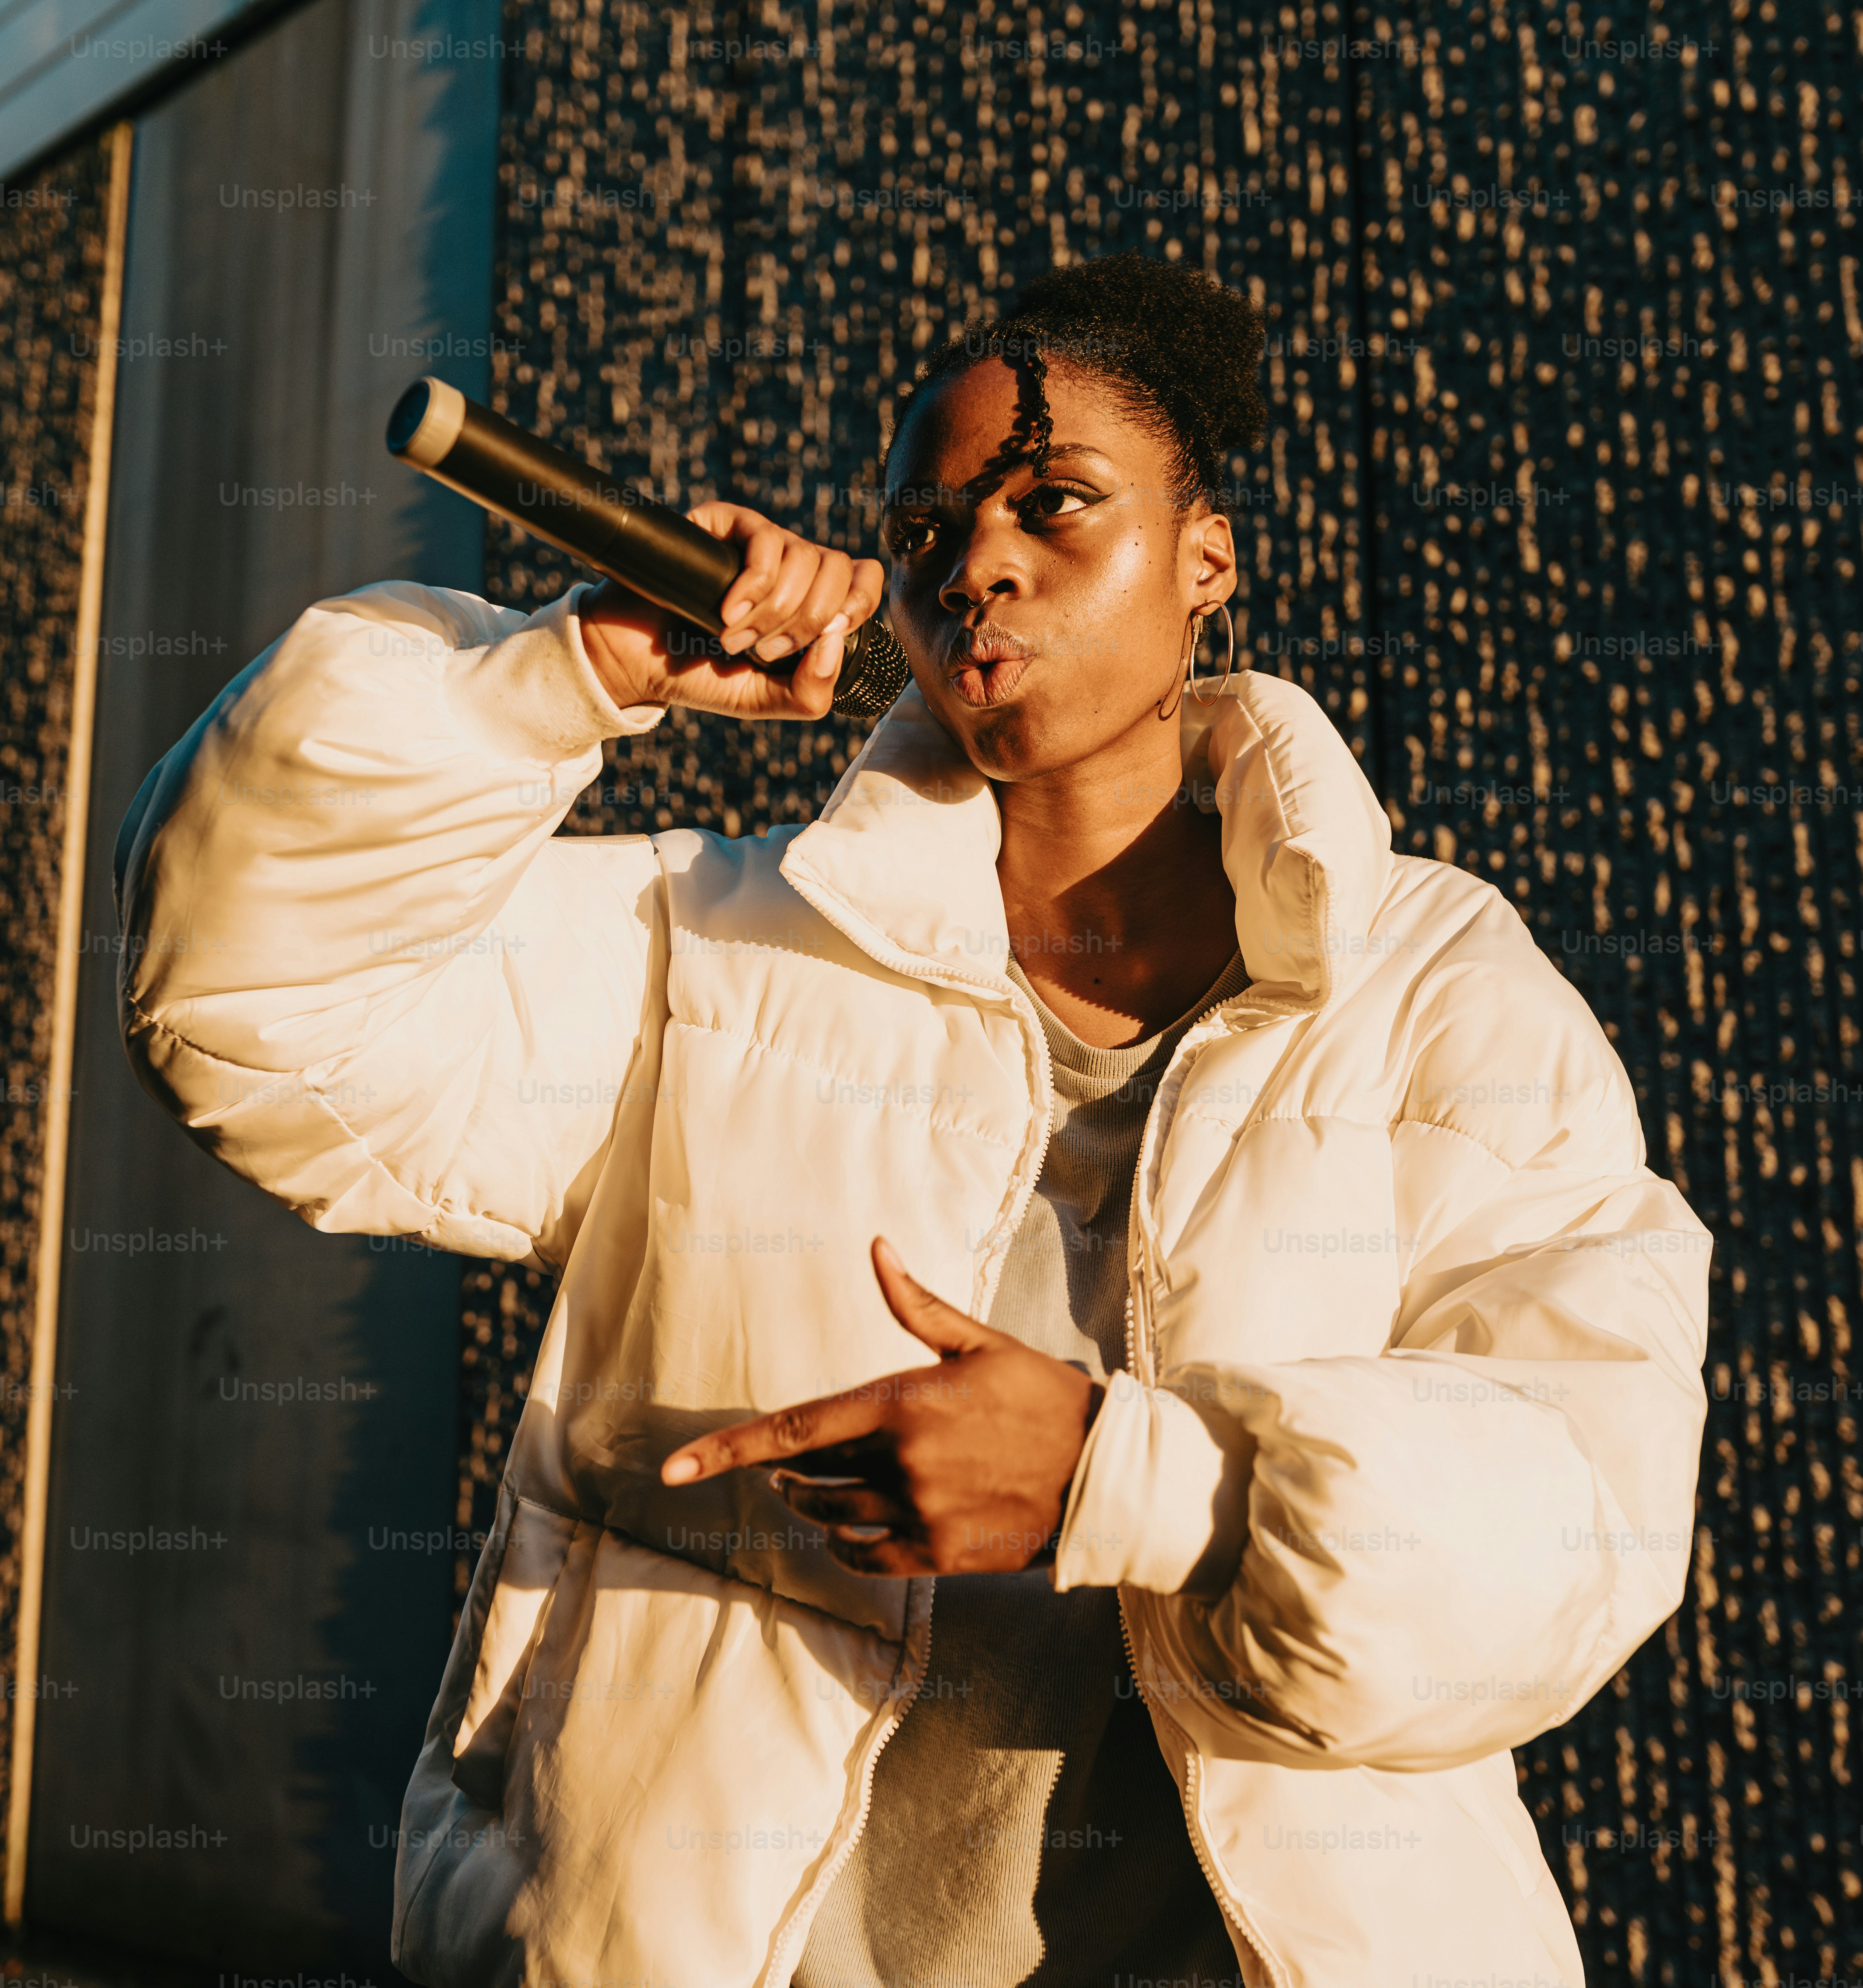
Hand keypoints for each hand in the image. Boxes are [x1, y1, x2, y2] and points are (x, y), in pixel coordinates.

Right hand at [578, 503, 885, 719]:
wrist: (639, 659)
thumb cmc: (704, 675)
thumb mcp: (767, 700)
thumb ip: (811, 692)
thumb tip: (833, 642)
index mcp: (812, 600)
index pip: (864, 578)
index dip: (859, 602)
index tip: (830, 634)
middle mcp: (793, 565)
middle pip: (839, 569)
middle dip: (804, 622)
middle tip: (761, 651)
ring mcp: (761, 541)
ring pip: (805, 558)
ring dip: (771, 613)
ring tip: (732, 637)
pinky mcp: (727, 523)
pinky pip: (766, 540)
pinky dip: (753, 586)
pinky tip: (726, 612)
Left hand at [659, 1238, 1105, 1575]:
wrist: (1103, 1472)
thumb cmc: (1041, 1396)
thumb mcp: (980, 1343)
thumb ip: (917, 1305)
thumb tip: (877, 1250)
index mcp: (903, 1404)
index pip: (793, 1428)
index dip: (725, 1449)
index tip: (673, 1469)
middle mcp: (902, 1464)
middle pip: (807, 1477)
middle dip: (783, 1471)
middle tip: (783, 1464)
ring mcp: (921, 1515)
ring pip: (831, 1519)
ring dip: (813, 1505)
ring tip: (813, 1489)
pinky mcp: (941, 1556)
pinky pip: (867, 1559)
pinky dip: (849, 1546)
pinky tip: (853, 1531)